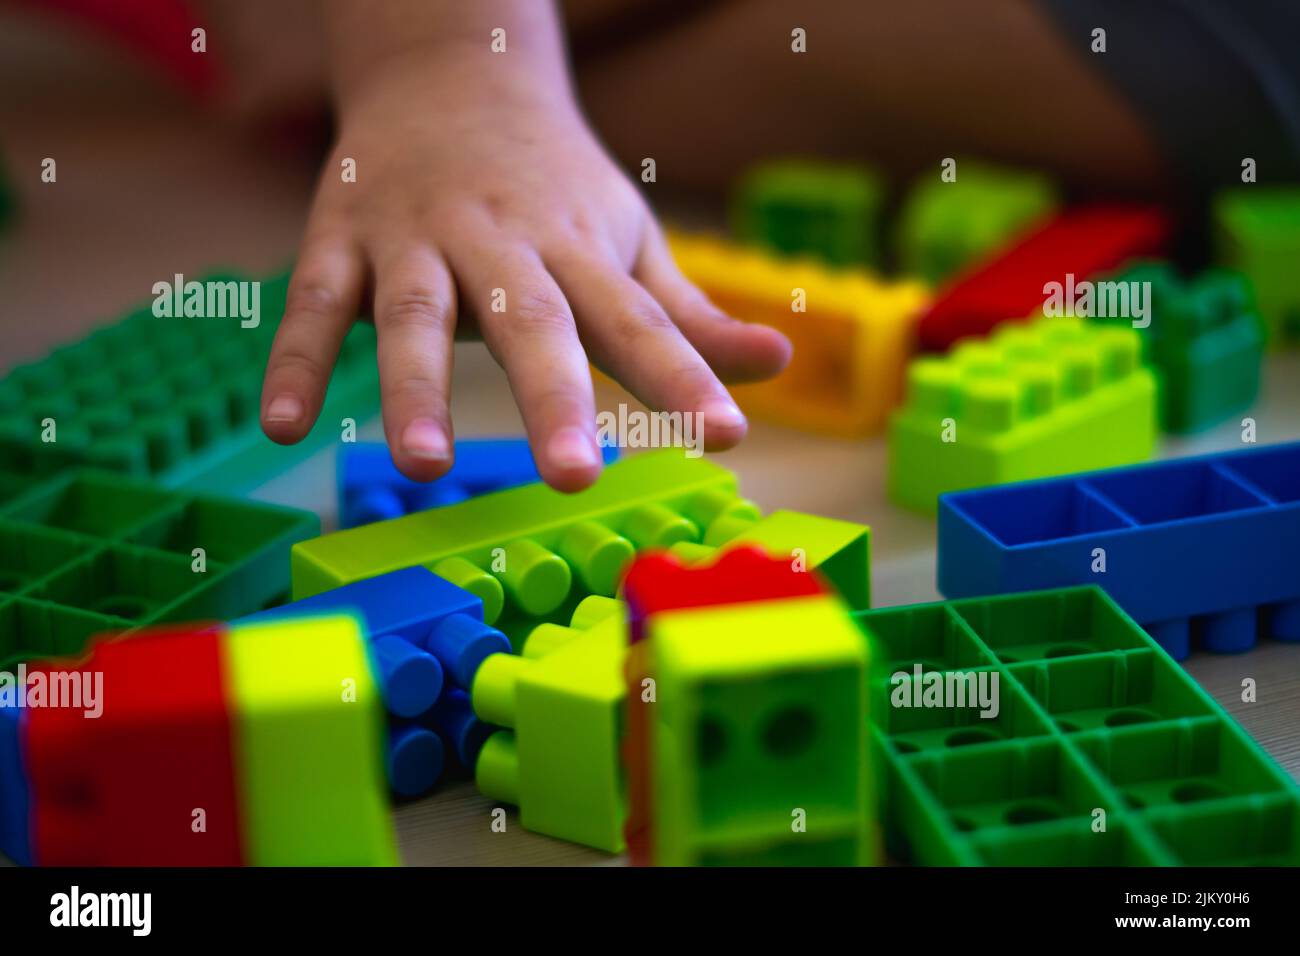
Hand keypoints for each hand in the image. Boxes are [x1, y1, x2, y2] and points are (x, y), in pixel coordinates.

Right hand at [259, 52, 790, 490]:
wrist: (451, 69)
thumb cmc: (555, 183)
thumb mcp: (629, 238)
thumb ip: (687, 317)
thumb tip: (778, 367)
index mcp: (580, 249)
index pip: (639, 322)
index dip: (684, 377)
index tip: (726, 435)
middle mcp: (502, 244)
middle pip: (531, 322)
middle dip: (552, 397)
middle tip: (573, 478)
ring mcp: (416, 238)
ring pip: (415, 314)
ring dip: (415, 388)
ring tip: (426, 466)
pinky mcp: (342, 235)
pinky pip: (315, 301)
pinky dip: (297, 359)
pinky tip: (284, 425)